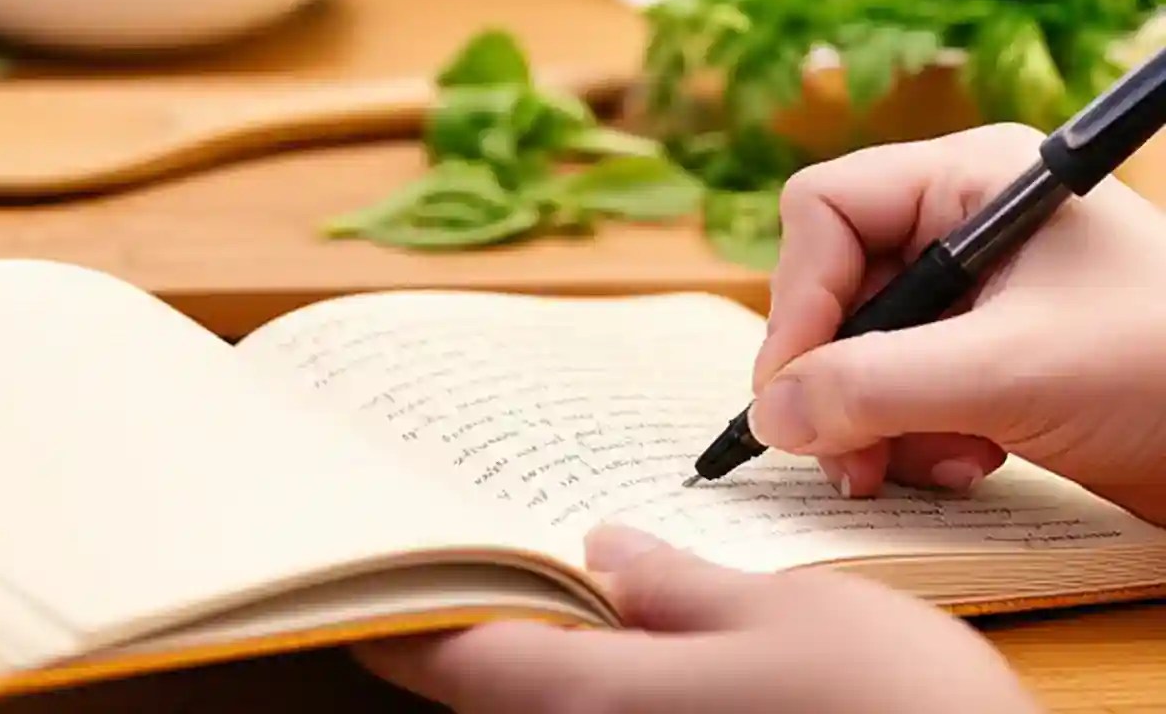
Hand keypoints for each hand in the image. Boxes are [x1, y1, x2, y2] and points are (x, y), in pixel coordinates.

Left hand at [354, 524, 1040, 713]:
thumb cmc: (888, 707)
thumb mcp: (783, 615)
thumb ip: (677, 588)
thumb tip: (605, 553)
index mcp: (606, 701)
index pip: (463, 665)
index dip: (400, 621)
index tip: (357, 583)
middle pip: (494, 693)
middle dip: (457, 624)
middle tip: (436, 547)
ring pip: (547, 707)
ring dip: (517, 647)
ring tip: (511, 568)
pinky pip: (606, 713)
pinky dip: (579, 667)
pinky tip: (607, 623)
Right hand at [749, 123, 1165, 524]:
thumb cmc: (1165, 371)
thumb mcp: (1008, 373)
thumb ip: (874, 388)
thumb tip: (770, 414)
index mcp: (971, 183)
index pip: (826, 212)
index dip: (797, 299)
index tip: (793, 391)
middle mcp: (962, 230)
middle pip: (833, 291)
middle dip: (835, 381)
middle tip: (841, 456)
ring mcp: (972, 298)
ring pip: (858, 352)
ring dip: (872, 423)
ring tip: (918, 467)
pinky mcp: (982, 358)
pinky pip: (899, 392)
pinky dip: (911, 440)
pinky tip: (965, 464)